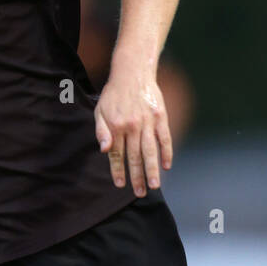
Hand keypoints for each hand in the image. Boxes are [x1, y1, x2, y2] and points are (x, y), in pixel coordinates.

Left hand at [94, 69, 172, 196]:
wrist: (133, 72)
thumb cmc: (113, 94)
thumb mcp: (99, 111)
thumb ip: (101, 131)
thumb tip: (105, 151)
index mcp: (116, 126)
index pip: (117, 154)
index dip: (118, 171)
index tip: (120, 185)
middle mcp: (132, 126)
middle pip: (135, 156)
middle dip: (137, 177)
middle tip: (139, 193)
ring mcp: (148, 122)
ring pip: (151, 151)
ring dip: (152, 170)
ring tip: (154, 186)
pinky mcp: (161, 116)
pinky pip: (165, 138)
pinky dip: (167, 152)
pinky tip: (166, 166)